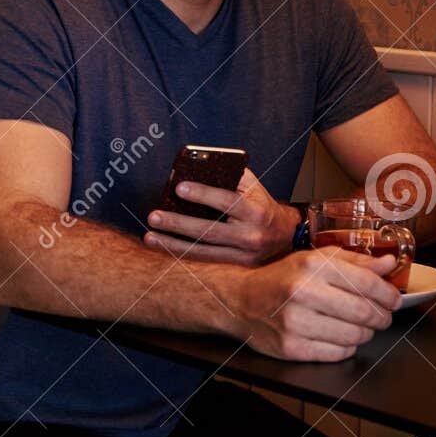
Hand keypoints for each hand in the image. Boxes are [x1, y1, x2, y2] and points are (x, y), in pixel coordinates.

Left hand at [144, 168, 298, 266]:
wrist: (285, 236)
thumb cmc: (262, 205)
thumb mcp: (254, 188)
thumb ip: (231, 177)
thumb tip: (197, 167)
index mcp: (256, 211)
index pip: (227, 201)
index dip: (202, 194)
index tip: (179, 188)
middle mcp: (250, 236)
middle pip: (209, 231)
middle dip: (178, 224)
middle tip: (154, 216)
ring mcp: (243, 256)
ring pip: (203, 252)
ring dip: (172, 245)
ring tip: (150, 237)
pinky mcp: (236, 268)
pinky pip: (205, 262)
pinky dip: (182, 255)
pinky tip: (164, 249)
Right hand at [225, 245, 401, 361]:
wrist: (242, 301)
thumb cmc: (283, 278)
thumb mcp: (317, 260)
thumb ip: (355, 262)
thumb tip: (389, 263)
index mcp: (313, 266)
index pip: (366, 283)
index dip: (388, 294)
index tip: (395, 299)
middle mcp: (304, 293)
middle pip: (363, 312)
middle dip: (382, 317)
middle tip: (383, 316)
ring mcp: (296, 323)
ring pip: (353, 335)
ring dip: (366, 333)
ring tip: (363, 326)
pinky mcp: (292, 348)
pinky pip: (337, 353)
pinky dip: (347, 347)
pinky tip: (343, 337)